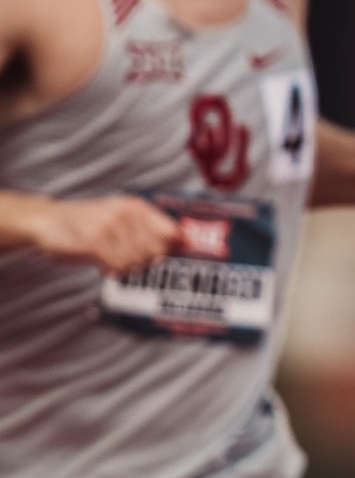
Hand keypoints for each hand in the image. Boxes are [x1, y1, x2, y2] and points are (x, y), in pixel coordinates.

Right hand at [29, 195, 177, 274]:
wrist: (49, 220)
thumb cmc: (88, 222)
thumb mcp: (120, 215)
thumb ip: (147, 227)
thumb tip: (182, 242)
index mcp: (137, 206)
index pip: (172, 231)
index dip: (176, 246)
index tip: (173, 255)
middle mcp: (127, 214)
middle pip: (156, 250)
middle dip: (147, 261)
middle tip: (131, 261)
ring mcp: (111, 228)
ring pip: (136, 261)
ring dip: (127, 267)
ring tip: (114, 260)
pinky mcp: (94, 243)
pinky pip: (117, 266)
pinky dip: (112, 270)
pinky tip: (105, 265)